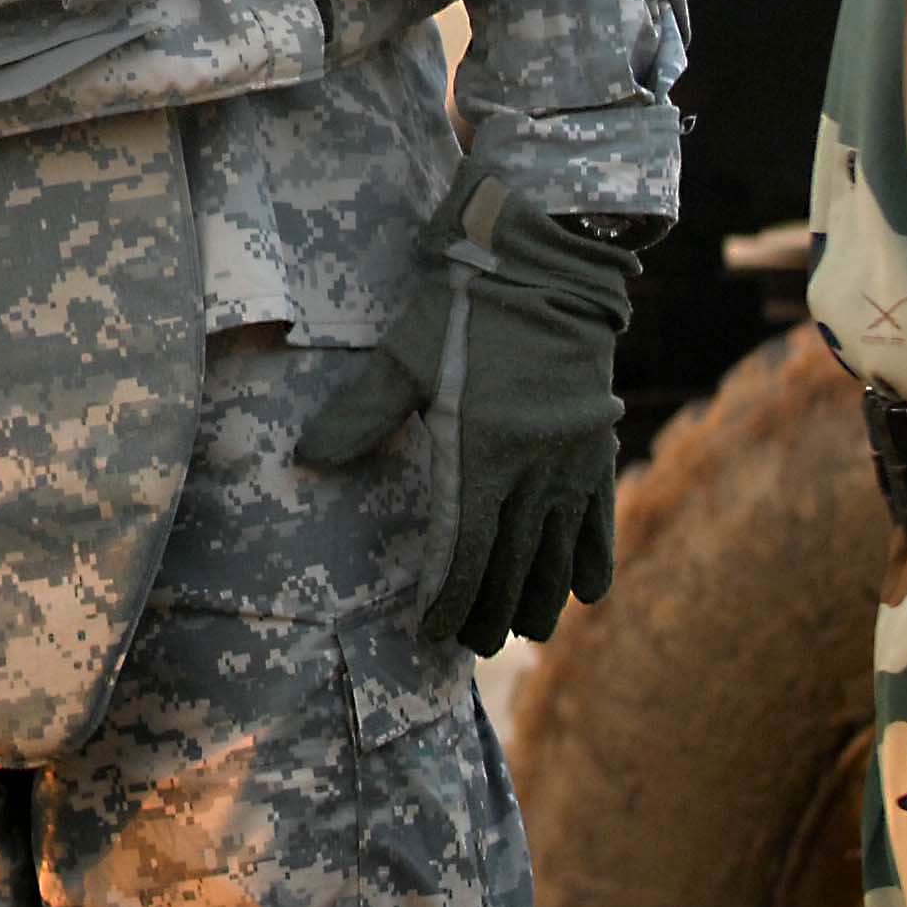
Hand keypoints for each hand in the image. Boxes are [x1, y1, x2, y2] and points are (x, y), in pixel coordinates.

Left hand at [292, 178, 641, 654]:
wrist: (544, 264)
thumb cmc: (463, 308)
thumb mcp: (406, 356)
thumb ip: (361, 414)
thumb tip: (307, 459)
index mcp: (482, 455)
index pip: (464, 553)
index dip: (447, 600)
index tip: (431, 631)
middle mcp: (533, 470)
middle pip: (511, 564)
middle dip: (491, 610)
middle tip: (474, 643)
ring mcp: (572, 461)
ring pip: (556, 551)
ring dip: (541, 597)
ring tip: (526, 630)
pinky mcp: (598, 444)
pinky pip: (599, 516)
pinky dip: (593, 557)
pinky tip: (588, 592)